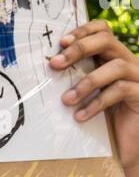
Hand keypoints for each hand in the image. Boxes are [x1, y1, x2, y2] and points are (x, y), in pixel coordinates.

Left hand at [49, 20, 138, 176]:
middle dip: (79, 49)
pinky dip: (97, 102)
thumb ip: (75, 78)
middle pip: (107, 41)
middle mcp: (128, 62)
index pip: (102, 30)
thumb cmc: (102, 118)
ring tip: (66, 99)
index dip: (83, 31)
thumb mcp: (86, 94)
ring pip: (116, 66)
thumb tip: (47, 67)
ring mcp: (138, 78)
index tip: (60, 42)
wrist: (125, 146)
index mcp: (113, 56)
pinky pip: (120, 91)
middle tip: (56, 64)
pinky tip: (80, 116)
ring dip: (87, 82)